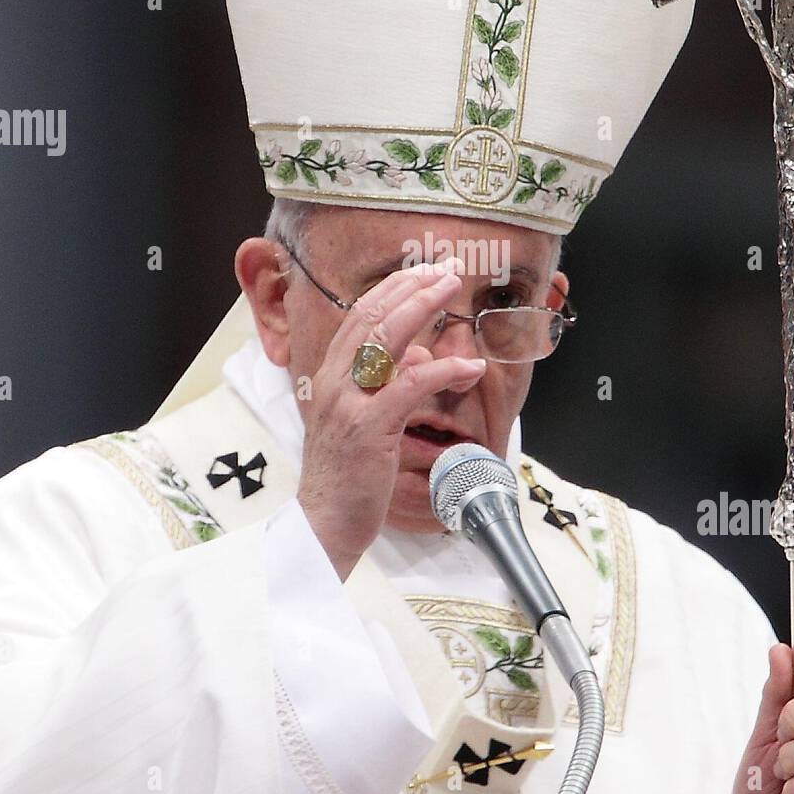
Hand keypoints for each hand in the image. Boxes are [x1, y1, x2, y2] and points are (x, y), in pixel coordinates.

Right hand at [296, 257, 485, 579]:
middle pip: (373, 316)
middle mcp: (334, 382)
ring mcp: (348, 404)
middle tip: (448, 268)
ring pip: (387, 339)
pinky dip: (443, 369)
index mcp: (331, 377)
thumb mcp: (364, 419)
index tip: (426, 272)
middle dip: (412, 285)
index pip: (361, 316)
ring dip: (424, 307)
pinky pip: (409, 385)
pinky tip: (470, 365)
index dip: (394, 288)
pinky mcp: (368, 429)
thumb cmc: (347, 477)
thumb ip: (387, 385)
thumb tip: (420, 356)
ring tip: (454, 289)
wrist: (323, 525)